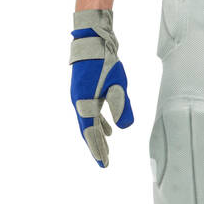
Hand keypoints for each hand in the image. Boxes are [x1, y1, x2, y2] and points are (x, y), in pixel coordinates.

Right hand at [69, 9, 133, 166]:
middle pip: (88, 129)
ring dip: (98, 135)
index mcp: (84, 103)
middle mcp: (79, 102)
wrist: (92, 40)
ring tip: (107, 149)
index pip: (91, 131)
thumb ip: (122, 107)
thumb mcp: (118, 84)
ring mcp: (80, 96)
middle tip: (105, 162)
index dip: (98, 148)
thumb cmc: (105, 62)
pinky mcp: (84, 90)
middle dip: (97, 146)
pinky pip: (91, 112)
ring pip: (89, 121)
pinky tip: (110, 129)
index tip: (104, 163)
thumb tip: (124, 128)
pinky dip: (100, 122)